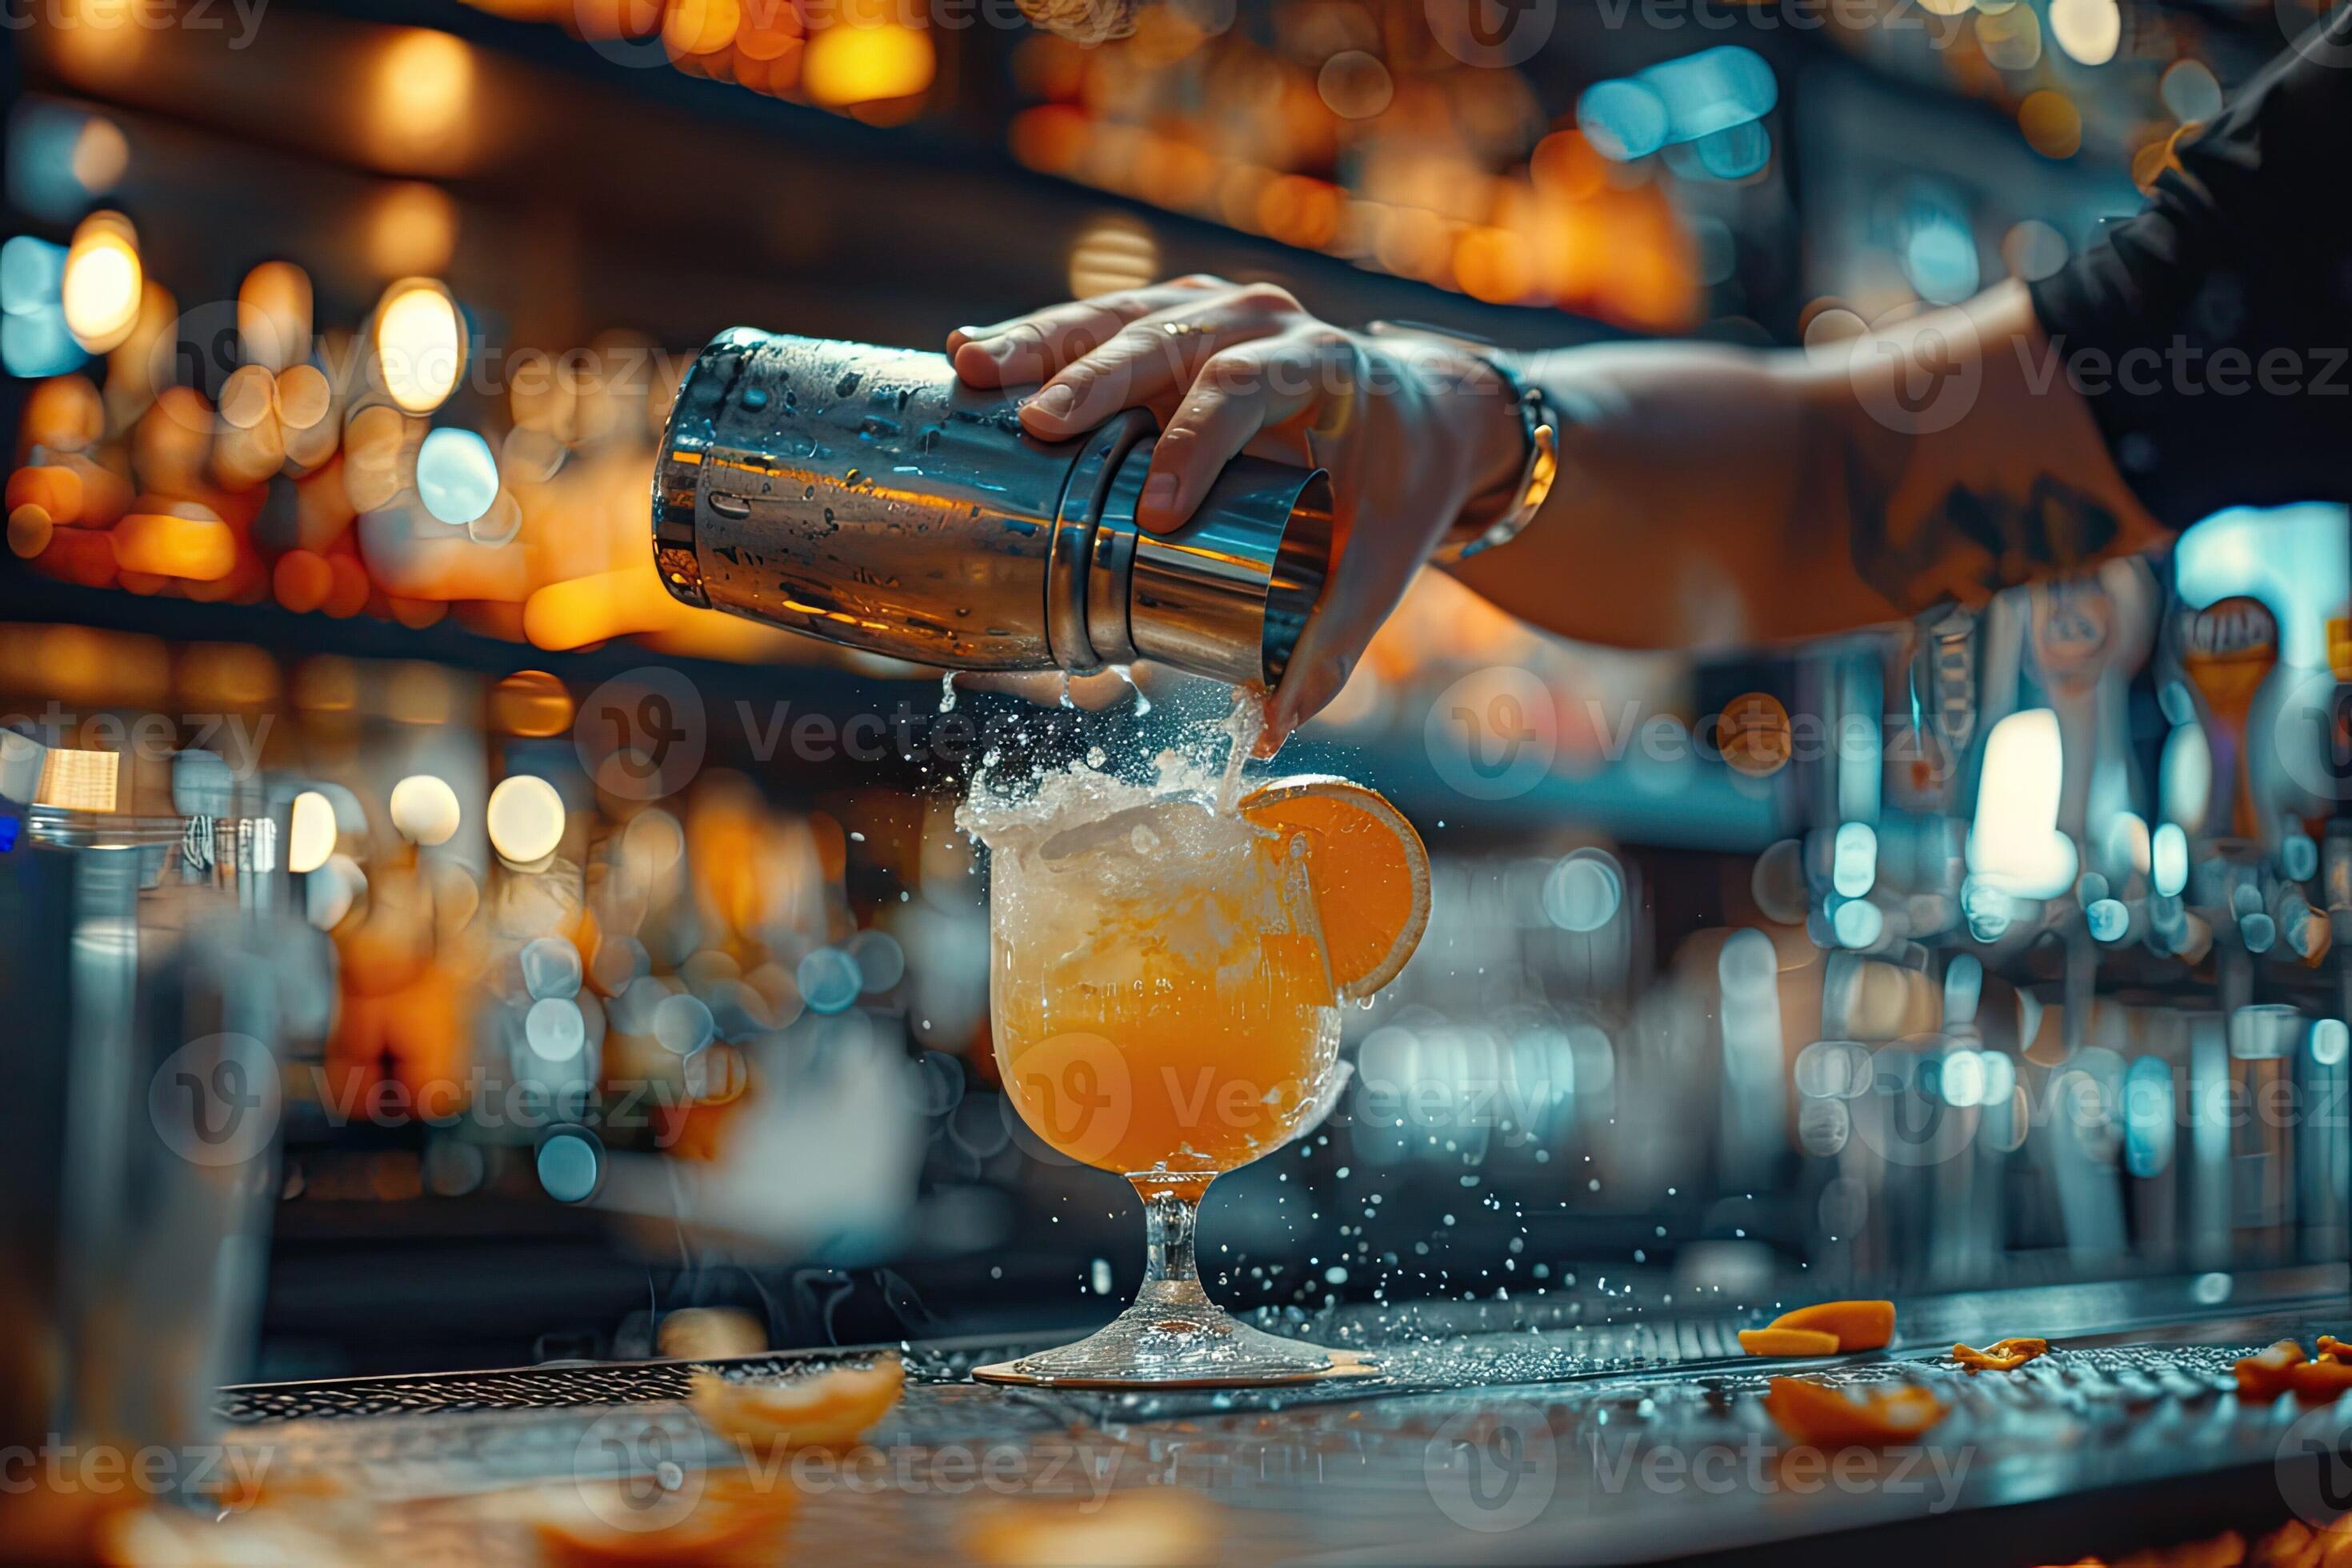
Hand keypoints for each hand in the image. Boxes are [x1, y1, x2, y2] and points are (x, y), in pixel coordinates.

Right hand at [949, 276, 1526, 749]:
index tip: (1152, 512)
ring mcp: (1210, 312)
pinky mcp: (1170, 323)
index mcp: (1322, 366)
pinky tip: (970, 354)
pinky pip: (1098, 323)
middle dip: (1094, 378)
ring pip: (1119, 317)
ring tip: (973, 369)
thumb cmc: (1395, 487)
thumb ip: (1332, 642)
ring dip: (1042, 344)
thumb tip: (1274, 726)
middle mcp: (1261, 321)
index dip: (1194, 441)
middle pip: (1168, 335)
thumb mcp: (1377, 562)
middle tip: (1034, 422)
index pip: (1245, 388)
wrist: (1418, 415)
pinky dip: (1037, 340)